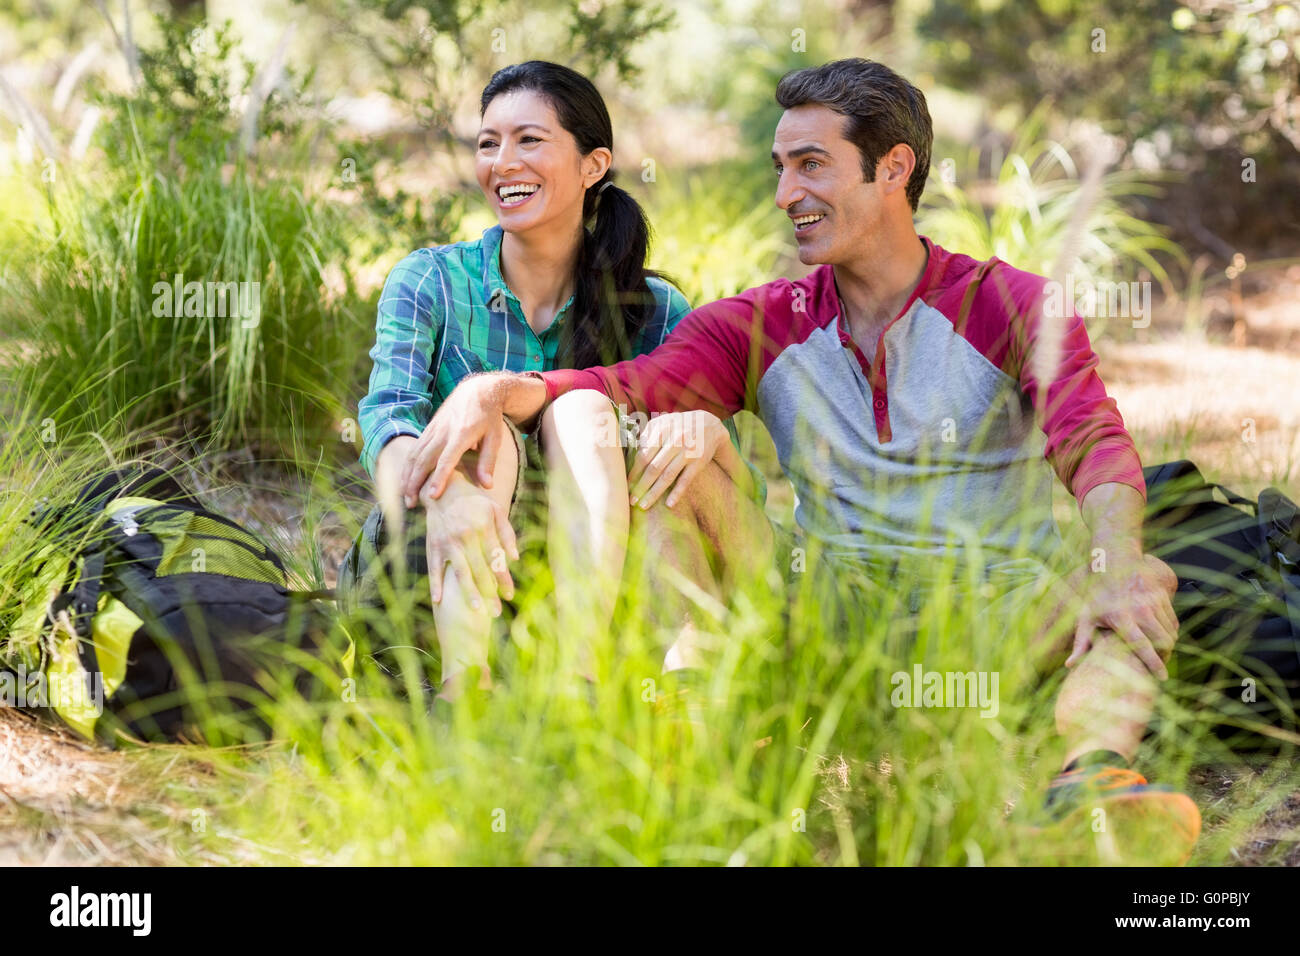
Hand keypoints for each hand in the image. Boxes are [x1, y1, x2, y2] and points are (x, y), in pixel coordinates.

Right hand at [401, 373, 511, 506]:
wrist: (477, 390)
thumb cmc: (489, 417)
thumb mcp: (495, 437)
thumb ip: (488, 461)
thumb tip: (487, 486)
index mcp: (461, 434)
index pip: (446, 459)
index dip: (439, 478)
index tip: (432, 496)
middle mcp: (443, 432)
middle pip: (424, 459)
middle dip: (415, 482)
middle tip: (411, 503)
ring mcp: (433, 429)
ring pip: (415, 455)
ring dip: (407, 476)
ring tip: (405, 496)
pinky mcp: (428, 429)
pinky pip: (414, 449)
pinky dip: (407, 466)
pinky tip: (405, 480)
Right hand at [422, 474, 518, 615]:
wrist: (443, 489)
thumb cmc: (474, 502)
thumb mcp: (495, 510)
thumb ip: (507, 533)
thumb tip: (515, 557)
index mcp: (484, 528)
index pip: (497, 559)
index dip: (504, 579)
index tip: (510, 596)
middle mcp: (466, 536)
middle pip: (480, 570)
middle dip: (489, 593)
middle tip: (496, 613)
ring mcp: (448, 542)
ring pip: (460, 572)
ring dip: (468, 592)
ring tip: (477, 611)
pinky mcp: (433, 546)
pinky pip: (435, 568)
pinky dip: (436, 585)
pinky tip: (439, 601)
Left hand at [626, 410, 728, 510]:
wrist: (710, 425)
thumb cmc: (679, 426)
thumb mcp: (663, 423)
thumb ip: (647, 435)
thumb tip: (632, 454)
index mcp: (662, 430)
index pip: (644, 455)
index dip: (634, 472)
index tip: (626, 485)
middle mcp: (675, 440)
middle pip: (654, 468)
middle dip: (641, 486)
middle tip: (631, 500)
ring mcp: (688, 451)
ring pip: (668, 476)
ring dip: (654, 493)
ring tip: (644, 505)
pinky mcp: (699, 461)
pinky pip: (686, 480)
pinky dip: (677, 493)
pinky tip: (669, 505)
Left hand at [1065, 552, 1178, 678]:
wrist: (1115, 561)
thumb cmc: (1097, 593)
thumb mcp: (1085, 617)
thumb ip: (1080, 642)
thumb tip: (1070, 665)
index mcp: (1121, 617)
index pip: (1143, 646)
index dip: (1154, 664)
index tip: (1162, 678)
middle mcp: (1140, 610)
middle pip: (1163, 642)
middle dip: (1164, 657)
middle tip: (1159, 665)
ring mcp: (1153, 601)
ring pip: (1170, 632)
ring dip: (1168, 645)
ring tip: (1159, 652)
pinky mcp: (1162, 596)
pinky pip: (1173, 621)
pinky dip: (1170, 632)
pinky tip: (1161, 636)